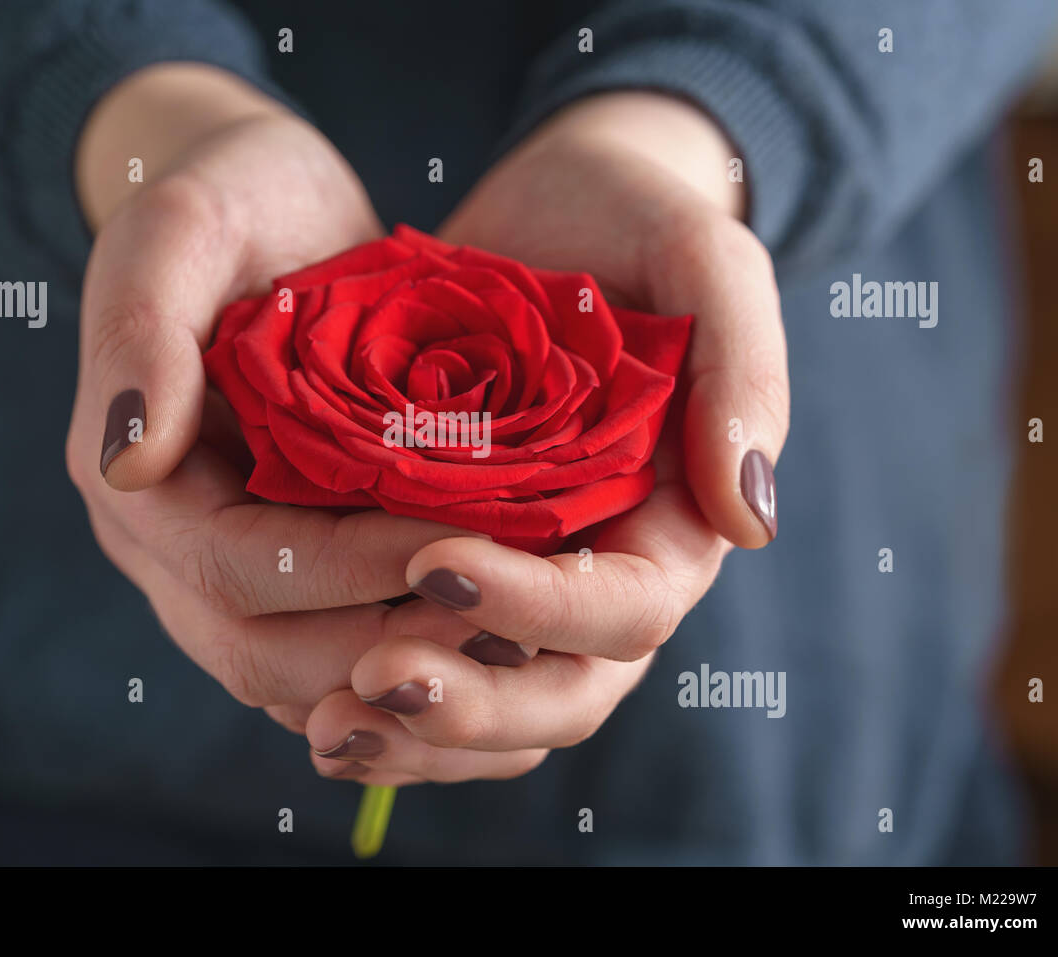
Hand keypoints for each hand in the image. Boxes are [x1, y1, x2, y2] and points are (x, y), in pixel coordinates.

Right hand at [66, 64, 480, 731]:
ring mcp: (225, 570)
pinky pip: (334, 651)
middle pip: (263, 652)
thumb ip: (141, 330)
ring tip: (507, 639)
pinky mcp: (288, 570)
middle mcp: (170, 547)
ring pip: (301, 674)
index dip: (344, 571)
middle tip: (500, 616)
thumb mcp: (184, 224)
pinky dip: (405, 654)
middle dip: (383, 645)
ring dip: (402, 667)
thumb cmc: (231, 197)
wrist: (272, 208)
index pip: (234, 568)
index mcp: (133, 477)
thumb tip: (132, 459)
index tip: (454, 545)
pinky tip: (486, 631)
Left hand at [302, 92, 787, 783]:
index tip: (434, 562)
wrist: (557, 211)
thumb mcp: (704, 258)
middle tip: (369, 681)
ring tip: (320, 727)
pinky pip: (437, 667)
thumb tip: (750, 519)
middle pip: (561, 689)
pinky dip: (385, 707)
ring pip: (495, 700)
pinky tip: (307, 710)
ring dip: (414, 736)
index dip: (539, 607)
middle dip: (471, 702)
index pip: (625, 608)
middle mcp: (606, 573)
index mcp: (676, 522)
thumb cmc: (636, 221)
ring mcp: (532, 581)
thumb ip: (744, 371)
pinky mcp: (462, 569)